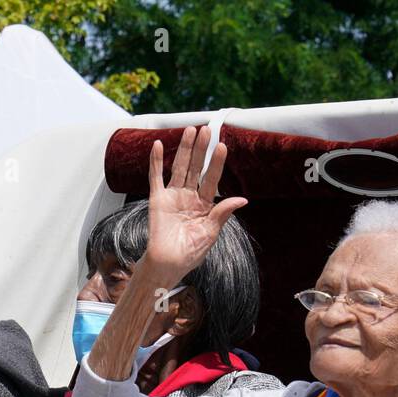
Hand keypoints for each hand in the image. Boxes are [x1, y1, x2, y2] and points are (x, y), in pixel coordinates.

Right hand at [144, 126, 245, 281]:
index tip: (223, 146)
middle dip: (201, 149)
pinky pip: (156, 177)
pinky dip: (155, 161)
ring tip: (190, 130)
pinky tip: (157, 145)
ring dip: (184, 149)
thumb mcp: (210, 234)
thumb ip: (222, 214)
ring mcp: (173, 196)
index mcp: (204, 205)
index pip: (212, 179)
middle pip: (196, 168)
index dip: (217, 163)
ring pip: (179, 167)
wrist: (167, 265)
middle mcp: (189, 197)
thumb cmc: (189, 254)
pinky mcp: (157, 199)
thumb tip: (242, 199)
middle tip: (206, 130)